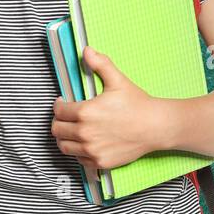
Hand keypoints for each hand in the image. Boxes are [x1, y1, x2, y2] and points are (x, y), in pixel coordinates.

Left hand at [51, 47, 165, 169]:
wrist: (156, 126)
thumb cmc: (138, 104)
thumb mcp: (119, 81)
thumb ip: (100, 65)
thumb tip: (87, 51)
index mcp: (86, 112)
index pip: (58, 111)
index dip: (59, 105)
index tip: (63, 103)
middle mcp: (85, 133)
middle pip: (57, 130)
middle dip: (60, 122)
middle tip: (68, 117)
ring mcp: (91, 150)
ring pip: (64, 146)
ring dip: (66, 138)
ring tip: (75, 130)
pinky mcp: (99, 162)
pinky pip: (79, 159)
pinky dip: (80, 152)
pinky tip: (88, 142)